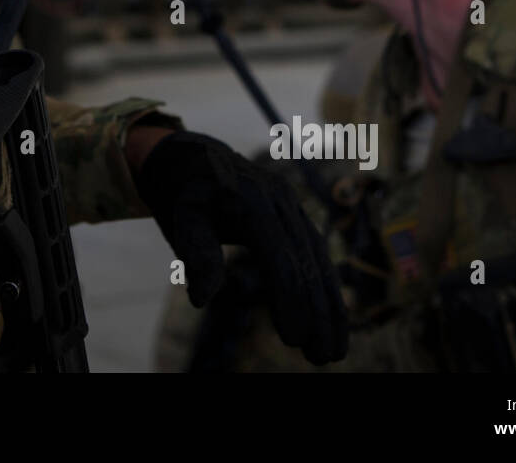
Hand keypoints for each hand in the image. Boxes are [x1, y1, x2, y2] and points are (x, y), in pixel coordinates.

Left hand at [135, 130, 348, 363]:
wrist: (193, 157)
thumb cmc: (184, 195)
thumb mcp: (181, 218)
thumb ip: (195, 253)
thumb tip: (201, 298)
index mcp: (252, 200)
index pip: (279, 258)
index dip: (289, 299)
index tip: (292, 340)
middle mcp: (280, 199)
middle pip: (306, 262)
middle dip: (317, 313)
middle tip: (322, 359)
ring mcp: (292, 205)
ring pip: (319, 260)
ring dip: (330, 307)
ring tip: (333, 352)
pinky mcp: (295, 215)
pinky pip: (316, 253)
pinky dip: (326, 287)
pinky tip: (332, 320)